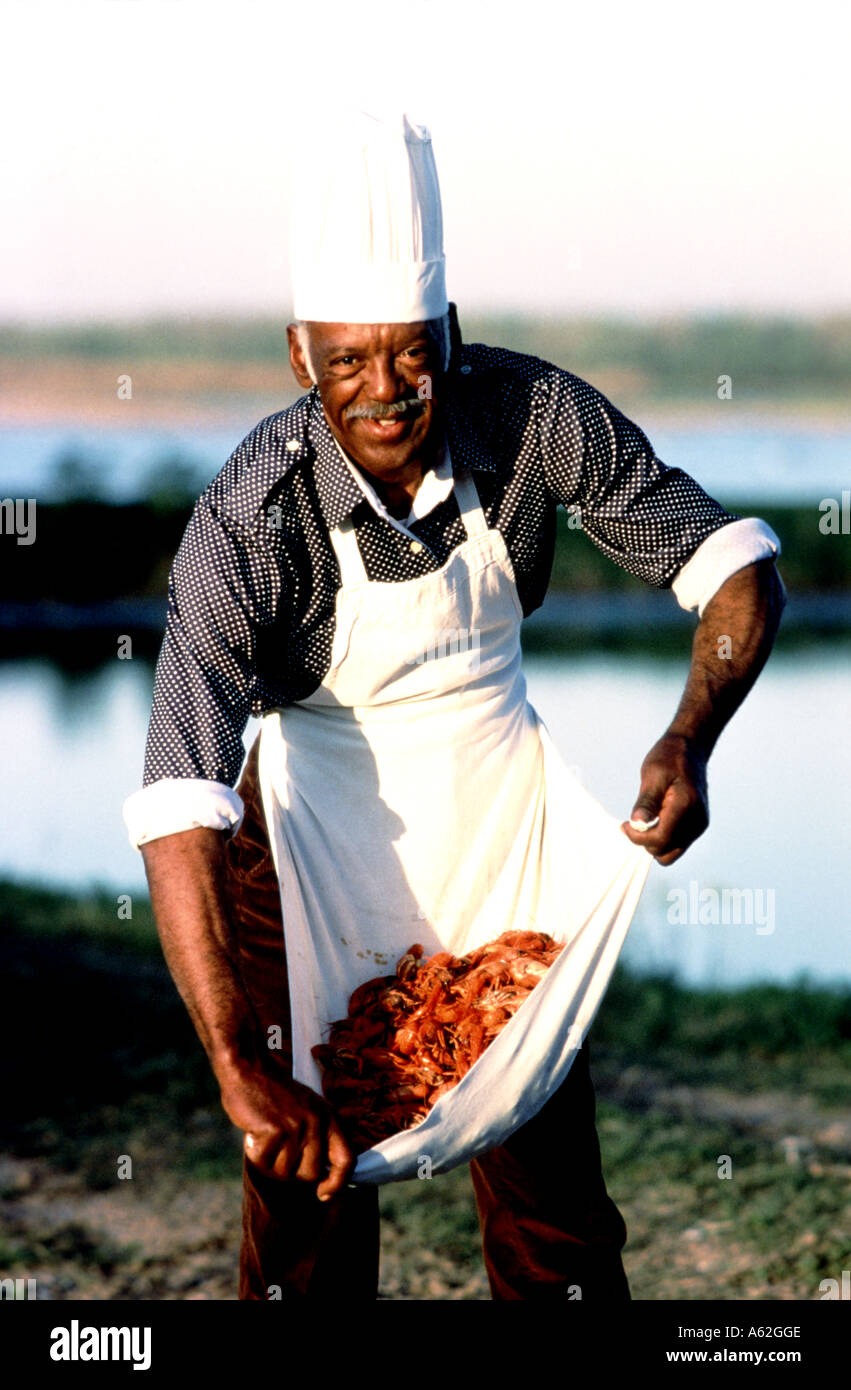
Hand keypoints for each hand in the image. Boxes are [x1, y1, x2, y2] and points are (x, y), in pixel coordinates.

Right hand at [219, 1061, 354, 1200]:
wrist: (248, 1068)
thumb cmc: (274, 1095)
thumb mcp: (307, 1109)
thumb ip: (317, 1137)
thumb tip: (321, 1177)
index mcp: (330, 1117)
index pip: (347, 1160)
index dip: (337, 1183)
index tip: (323, 1194)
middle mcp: (317, 1122)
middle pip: (310, 1174)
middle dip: (291, 1170)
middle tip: (277, 1149)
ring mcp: (296, 1126)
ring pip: (284, 1173)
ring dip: (269, 1162)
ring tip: (264, 1137)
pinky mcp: (274, 1130)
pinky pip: (263, 1163)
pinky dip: (254, 1154)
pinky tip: (252, 1134)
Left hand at [620, 732, 708, 866]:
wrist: (690, 750)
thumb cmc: (669, 758)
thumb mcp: (653, 774)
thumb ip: (647, 801)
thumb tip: (637, 824)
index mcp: (686, 806)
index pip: (661, 838)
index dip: (638, 838)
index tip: (624, 825)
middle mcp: (697, 821)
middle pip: (666, 851)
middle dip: (645, 842)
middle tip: (630, 823)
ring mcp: (699, 825)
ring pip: (671, 853)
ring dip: (654, 843)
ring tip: (643, 822)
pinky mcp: (697, 827)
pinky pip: (676, 845)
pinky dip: (662, 839)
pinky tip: (653, 822)